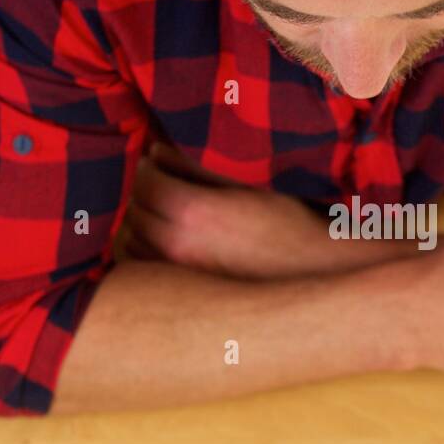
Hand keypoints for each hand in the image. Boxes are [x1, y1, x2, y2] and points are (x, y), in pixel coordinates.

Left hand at [122, 143, 339, 278]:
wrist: (311, 272)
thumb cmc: (285, 221)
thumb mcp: (244, 181)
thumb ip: (195, 164)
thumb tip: (155, 151)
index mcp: (191, 210)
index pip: (144, 181)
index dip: (147, 168)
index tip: (155, 163)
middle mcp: (176, 244)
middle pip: (135, 210)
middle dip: (142, 194)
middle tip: (158, 184)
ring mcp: (177, 272)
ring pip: (132, 241)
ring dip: (140, 223)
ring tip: (160, 213)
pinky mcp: (183, 292)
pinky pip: (144, 268)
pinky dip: (144, 251)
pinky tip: (163, 243)